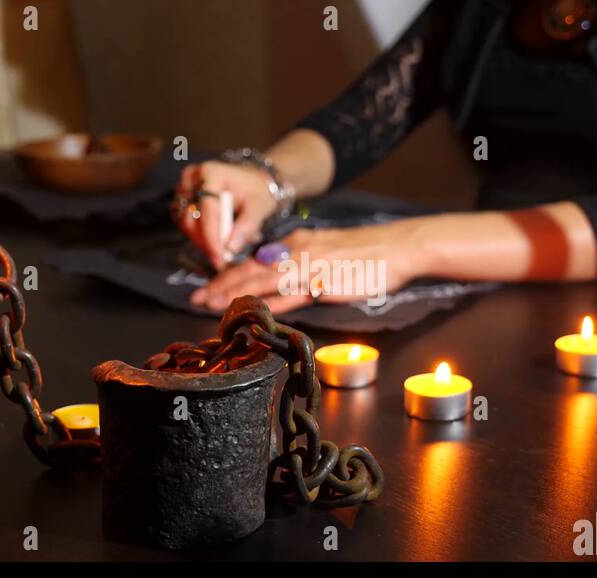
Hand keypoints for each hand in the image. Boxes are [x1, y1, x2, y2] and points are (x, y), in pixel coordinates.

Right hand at [174, 161, 276, 268]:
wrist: (251, 182)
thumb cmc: (256, 192)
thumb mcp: (260, 206)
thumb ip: (248, 225)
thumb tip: (231, 248)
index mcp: (211, 173)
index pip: (207, 210)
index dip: (212, 237)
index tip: (220, 257)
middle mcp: (192, 178)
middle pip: (190, 218)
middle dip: (206, 242)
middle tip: (222, 260)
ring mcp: (184, 188)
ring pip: (185, 224)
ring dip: (202, 241)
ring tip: (223, 250)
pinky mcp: (182, 200)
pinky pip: (185, 224)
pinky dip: (199, 236)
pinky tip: (215, 241)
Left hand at [189, 222, 425, 313]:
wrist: (399, 247)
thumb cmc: (366, 254)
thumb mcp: (326, 253)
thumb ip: (300, 266)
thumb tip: (279, 283)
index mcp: (296, 243)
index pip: (254, 260)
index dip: (228, 274)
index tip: (207, 288)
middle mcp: (298, 251)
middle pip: (252, 269)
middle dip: (222, 285)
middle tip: (197, 300)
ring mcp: (312, 266)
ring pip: (266, 281)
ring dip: (238, 294)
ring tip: (214, 308)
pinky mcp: (327, 283)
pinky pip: (294, 295)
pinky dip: (272, 305)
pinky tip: (256, 315)